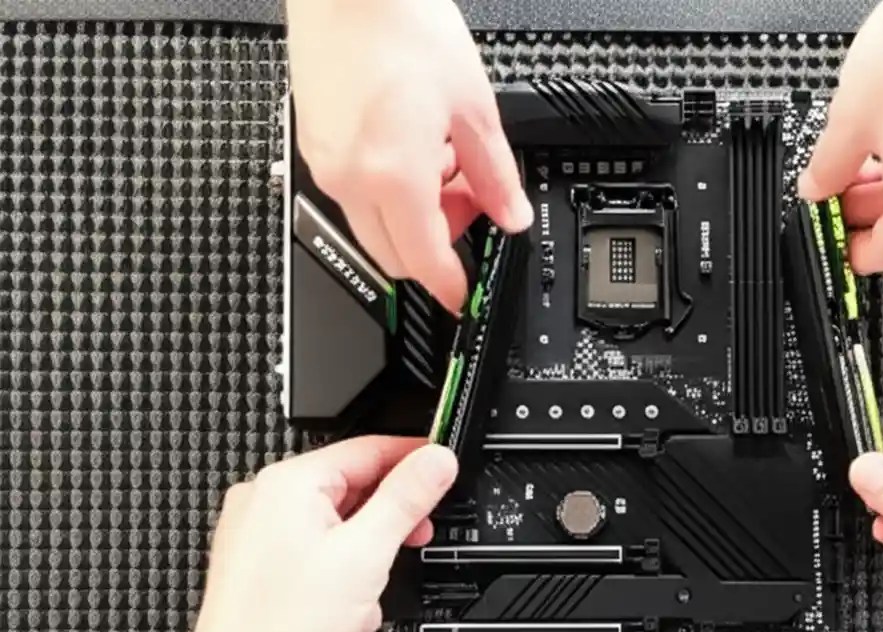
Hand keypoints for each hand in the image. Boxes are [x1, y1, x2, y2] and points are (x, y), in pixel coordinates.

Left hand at [172, 438, 457, 631]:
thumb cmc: (282, 629)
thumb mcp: (366, 553)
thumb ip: (406, 499)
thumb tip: (435, 460)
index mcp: (285, 484)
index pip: (366, 450)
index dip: (412, 459)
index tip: (444, 468)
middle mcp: (265, 504)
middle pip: (353, 488)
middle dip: (388, 519)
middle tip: (418, 533)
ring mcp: (262, 540)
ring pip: (340, 526)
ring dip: (367, 556)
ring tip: (369, 589)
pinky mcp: (267, 573)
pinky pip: (322, 556)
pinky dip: (344, 578)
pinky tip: (347, 609)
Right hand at [286, 0, 531, 311]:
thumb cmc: (401, 27)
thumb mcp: (474, 107)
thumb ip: (497, 173)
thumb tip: (511, 213)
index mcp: (393, 176)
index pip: (425, 261)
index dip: (452, 286)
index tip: (467, 295)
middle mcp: (349, 179)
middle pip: (394, 254)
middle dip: (437, 243)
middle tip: (471, 201)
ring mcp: (324, 163)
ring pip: (374, 224)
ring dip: (413, 214)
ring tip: (443, 158)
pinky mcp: (312, 145)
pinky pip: (354, 192)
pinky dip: (388, 190)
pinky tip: (412, 145)